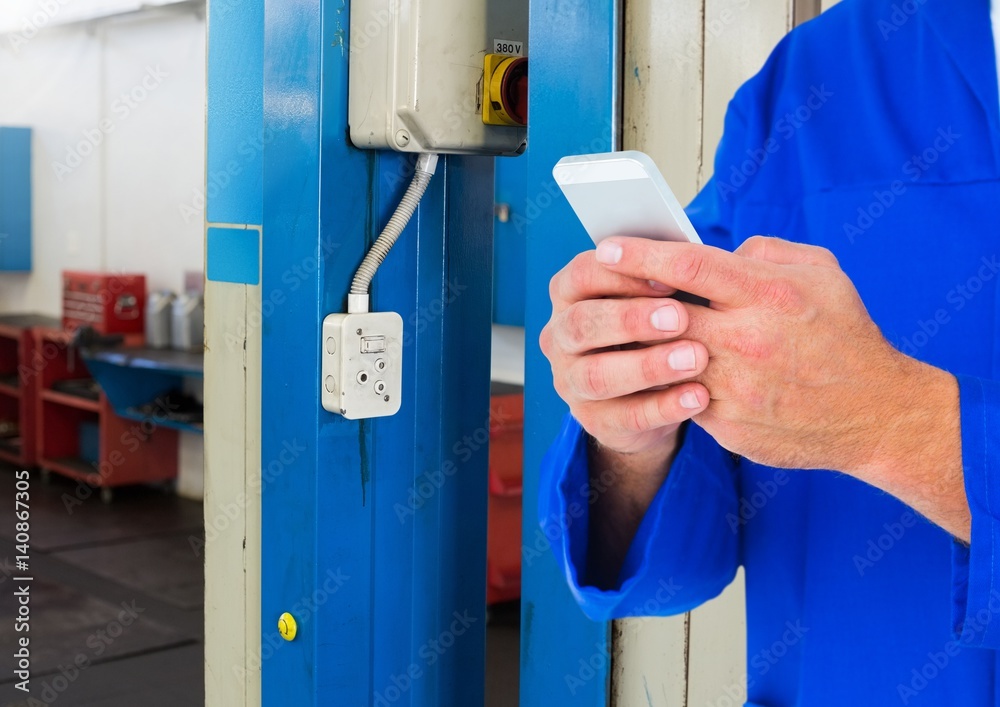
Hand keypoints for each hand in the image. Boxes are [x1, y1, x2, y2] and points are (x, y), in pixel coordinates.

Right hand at [539, 252, 710, 454]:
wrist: (649, 393)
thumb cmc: (655, 327)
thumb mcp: (655, 296)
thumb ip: (666, 275)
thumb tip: (711, 249)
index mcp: (569, 294)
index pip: (580, 274)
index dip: (620, 274)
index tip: (668, 278)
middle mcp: (560, 336)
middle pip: (581, 323)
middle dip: (630, 319)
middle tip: (681, 317)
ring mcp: (570, 382)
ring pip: (597, 375)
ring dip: (647, 366)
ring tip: (695, 358)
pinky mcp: (593, 420)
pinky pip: (625, 416)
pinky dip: (664, 407)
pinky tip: (699, 396)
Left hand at [592, 235, 943, 474]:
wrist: (876, 414)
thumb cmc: (845, 336)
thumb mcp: (822, 274)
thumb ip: (767, 252)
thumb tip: (721, 251)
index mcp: (769, 294)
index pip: (689, 265)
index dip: (642, 254)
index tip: (608, 246)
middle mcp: (748, 340)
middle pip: (664, 315)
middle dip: (627, 301)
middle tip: (600, 291)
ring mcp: (736, 388)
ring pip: (664, 361)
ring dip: (642, 346)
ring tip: (622, 334)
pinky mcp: (729, 426)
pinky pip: (681, 398)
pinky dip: (666, 383)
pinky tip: (658, 373)